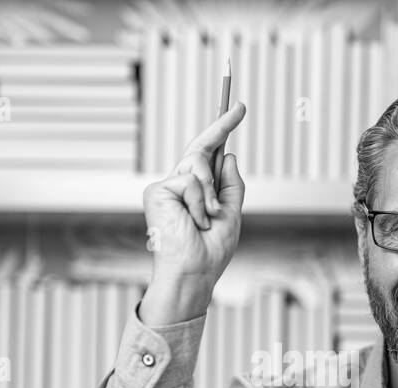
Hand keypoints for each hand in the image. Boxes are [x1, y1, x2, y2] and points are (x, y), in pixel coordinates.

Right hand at [140, 101, 247, 325]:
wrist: (193, 272)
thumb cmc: (210, 251)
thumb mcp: (230, 214)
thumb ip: (230, 185)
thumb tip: (229, 155)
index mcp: (194, 192)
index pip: (207, 155)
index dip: (220, 130)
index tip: (237, 107)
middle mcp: (177, 186)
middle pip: (200, 148)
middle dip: (221, 127)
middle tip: (240, 106)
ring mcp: (165, 188)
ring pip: (197, 164)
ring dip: (211, 193)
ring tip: (207, 218)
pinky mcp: (156, 192)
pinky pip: (190, 182)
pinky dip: (199, 202)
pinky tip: (193, 222)